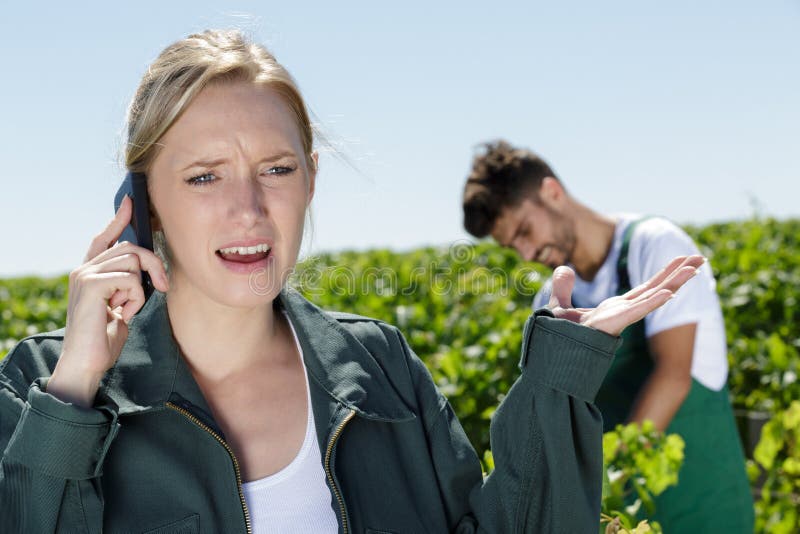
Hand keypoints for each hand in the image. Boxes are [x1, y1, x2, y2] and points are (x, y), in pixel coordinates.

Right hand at [47, 195, 169, 406]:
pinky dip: (135, 297)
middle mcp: (84, 269)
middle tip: (161, 287)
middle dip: (153, 264)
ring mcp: (85, 275)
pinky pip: (130, 278)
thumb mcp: (121, 306)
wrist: (87, 364)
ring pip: (132, 260)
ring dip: (141, 288)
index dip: (118, 220)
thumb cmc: (105, 339)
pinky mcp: (91, 285)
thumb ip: (128, 285)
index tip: (130, 202)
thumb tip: (147, 271)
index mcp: (90, 272)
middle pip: (130, 247)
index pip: (104, 238)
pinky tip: (123, 314)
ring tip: (128, 309)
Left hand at [547, 255, 704, 335]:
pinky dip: (653, 302)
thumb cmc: (559, 337)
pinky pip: (637, 311)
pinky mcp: (613, 324)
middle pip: (657, 288)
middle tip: (701, 257)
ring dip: (675, 282)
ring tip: (695, 268)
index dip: (664, 274)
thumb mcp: (559, 305)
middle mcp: (623, 311)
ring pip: (653, 296)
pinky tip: (670, 293)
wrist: (551, 354)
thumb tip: (564, 269)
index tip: (683, 260)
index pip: (646, 287)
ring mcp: (620, 317)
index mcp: (616, 307)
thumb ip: (563, 287)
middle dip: (679, 273)